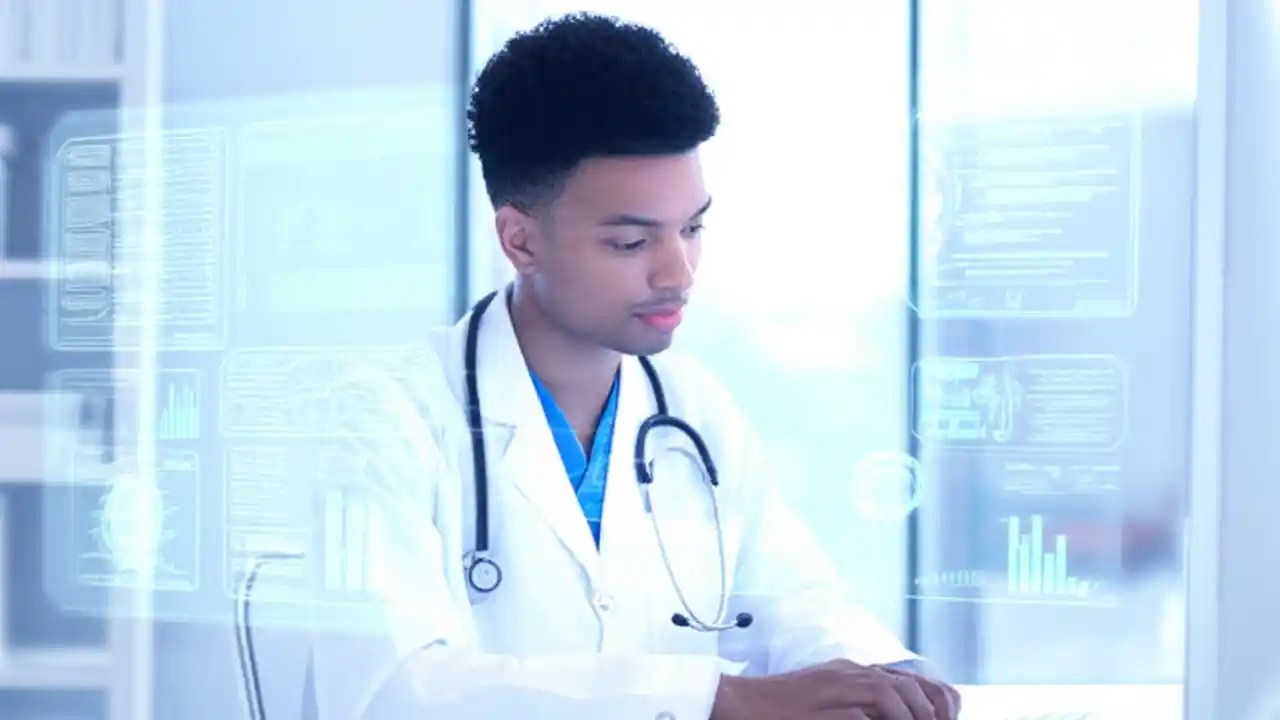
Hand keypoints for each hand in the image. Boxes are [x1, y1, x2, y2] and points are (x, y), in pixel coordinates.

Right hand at [711, 659, 960, 719]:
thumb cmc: (781, 706)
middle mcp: (850, 674)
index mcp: (852, 671)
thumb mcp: (827, 696)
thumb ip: (858, 703)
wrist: (742, 702)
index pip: (907, 680)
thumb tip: (891, 712)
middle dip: (928, 713)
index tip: (940, 719)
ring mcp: (839, 689)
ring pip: (894, 695)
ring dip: (911, 717)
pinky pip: (867, 715)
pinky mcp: (828, 708)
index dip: (932, 701)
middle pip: (906, 686)